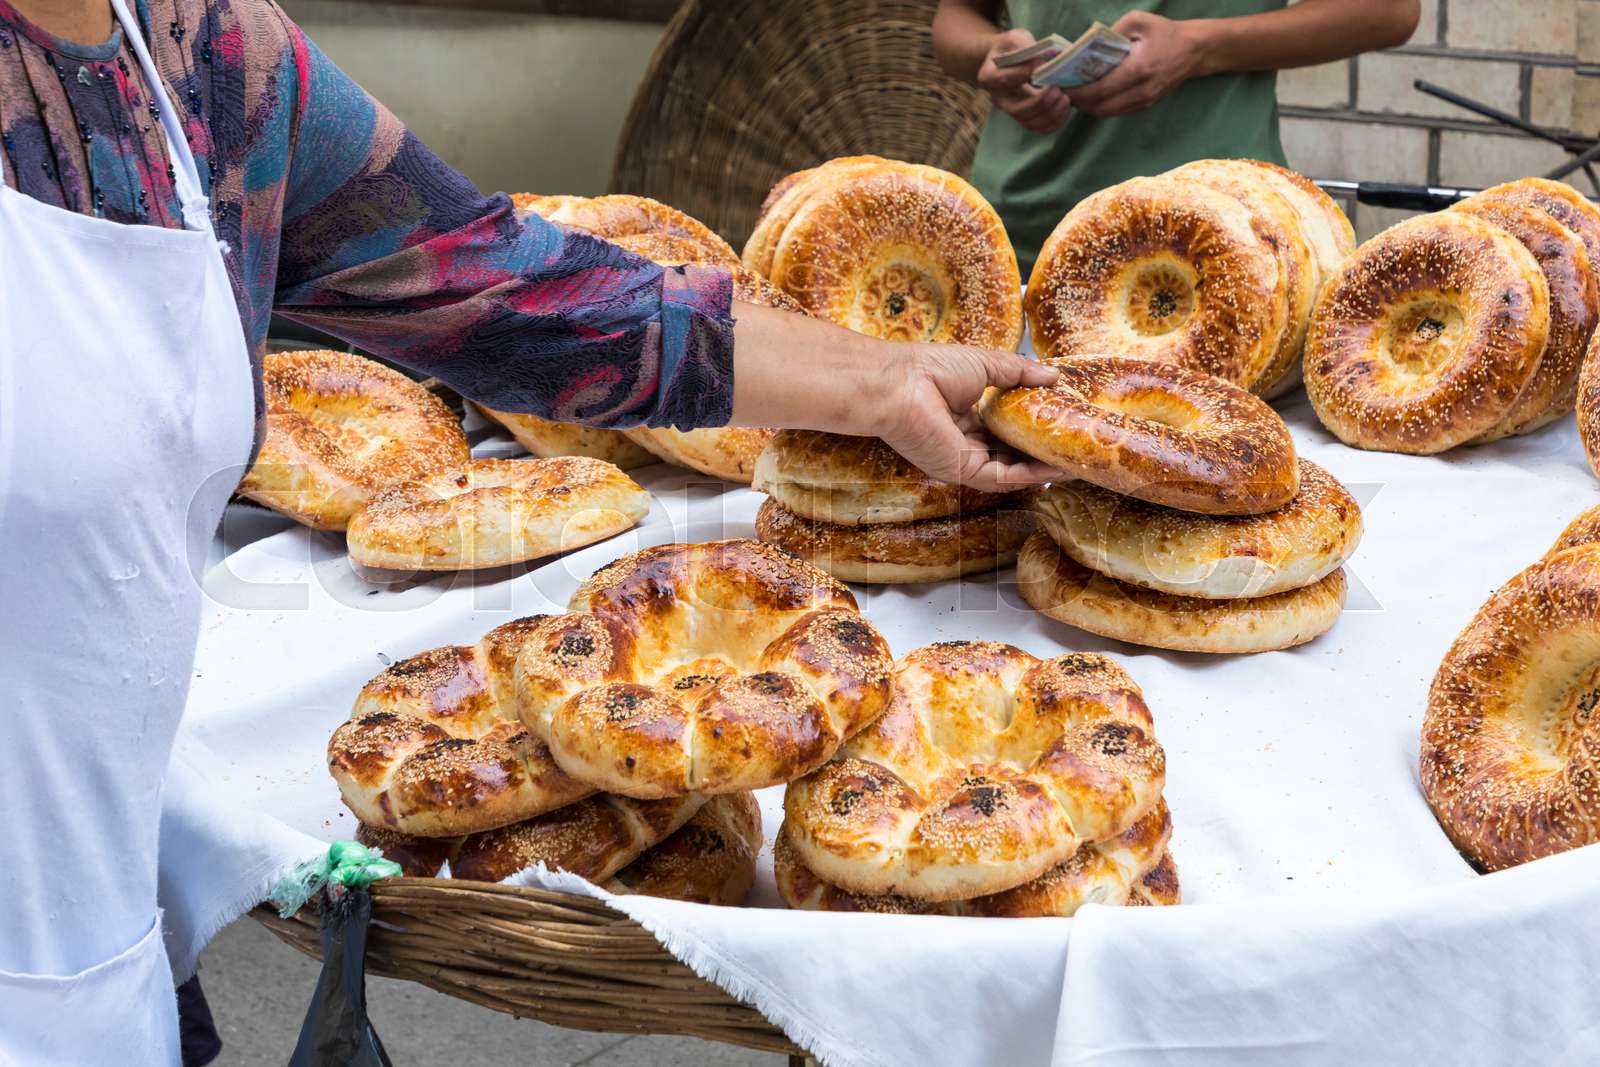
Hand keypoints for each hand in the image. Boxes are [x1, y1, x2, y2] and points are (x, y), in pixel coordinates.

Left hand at [876, 344, 1063, 491]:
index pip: (1004, 430)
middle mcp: (964, 441)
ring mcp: (963, 459)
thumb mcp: (986, 365)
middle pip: (1010, 453)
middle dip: (1042, 453)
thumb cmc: (931, 369)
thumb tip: (1054, 376)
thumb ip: (1020, 372)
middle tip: (1075, 449)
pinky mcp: (962, 470)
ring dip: (1043, 468)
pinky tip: (1056, 468)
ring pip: (1010, 470)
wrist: (900, 384)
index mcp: (964, 416)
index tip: (1061, 426)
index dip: (1032, 430)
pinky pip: (1003, 477)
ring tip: (1076, 462)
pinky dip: (1030, 474)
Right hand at [976, 28, 1073, 134]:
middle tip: (1057, 88)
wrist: (1009, 61)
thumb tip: (1042, 60)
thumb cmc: (1013, 47)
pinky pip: (1039, 128)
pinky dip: (1055, 122)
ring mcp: (1011, 111)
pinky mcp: (1024, 118)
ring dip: (1051, 113)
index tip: (1041, 63)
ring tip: (1065, 98)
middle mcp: (998, 98)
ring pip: (1029, 122)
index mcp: (989, 76)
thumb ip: (1025, 45)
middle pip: (1017, 110)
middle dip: (1041, 102)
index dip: (1024, 74)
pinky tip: (1065, 108)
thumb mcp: (1015, 37)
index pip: (1005, 80)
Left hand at [1066, 12, 1207, 117]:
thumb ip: (1111, 32)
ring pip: (1107, 113)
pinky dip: (1102, 107)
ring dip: (1089, 107)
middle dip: (1079, 102)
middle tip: (1065, 92)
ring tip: (1077, 94)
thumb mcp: (1137, 21)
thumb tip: (1086, 46)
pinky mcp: (1146, 105)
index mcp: (1138, 69)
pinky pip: (1117, 112)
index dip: (1077, 93)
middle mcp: (1141, 90)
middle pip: (1100, 107)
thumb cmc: (1164, 33)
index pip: (1099, 90)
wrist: (1194, 50)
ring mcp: (1144, 101)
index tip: (1062, 87)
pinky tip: (1094, 95)